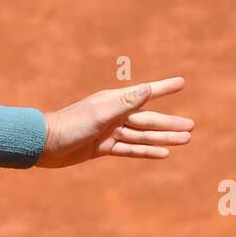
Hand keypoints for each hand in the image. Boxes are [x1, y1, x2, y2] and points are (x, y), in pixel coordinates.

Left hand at [37, 77, 193, 167]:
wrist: (44, 145)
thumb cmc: (69, 126)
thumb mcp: (99, 115)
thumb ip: (124, 104)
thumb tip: (147, 89)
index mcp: (113, 102)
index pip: (145, 94)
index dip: (164, 89)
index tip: (182, 83)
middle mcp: (114, 115)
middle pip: (148, 120)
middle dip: (169, 123)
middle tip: (192, 127)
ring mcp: (109, 132)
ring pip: (142, 136)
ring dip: (163, 139)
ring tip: (185, 140)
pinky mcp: (103, 147)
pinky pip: (129, 149)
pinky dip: (146, 151)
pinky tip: (162, 153)